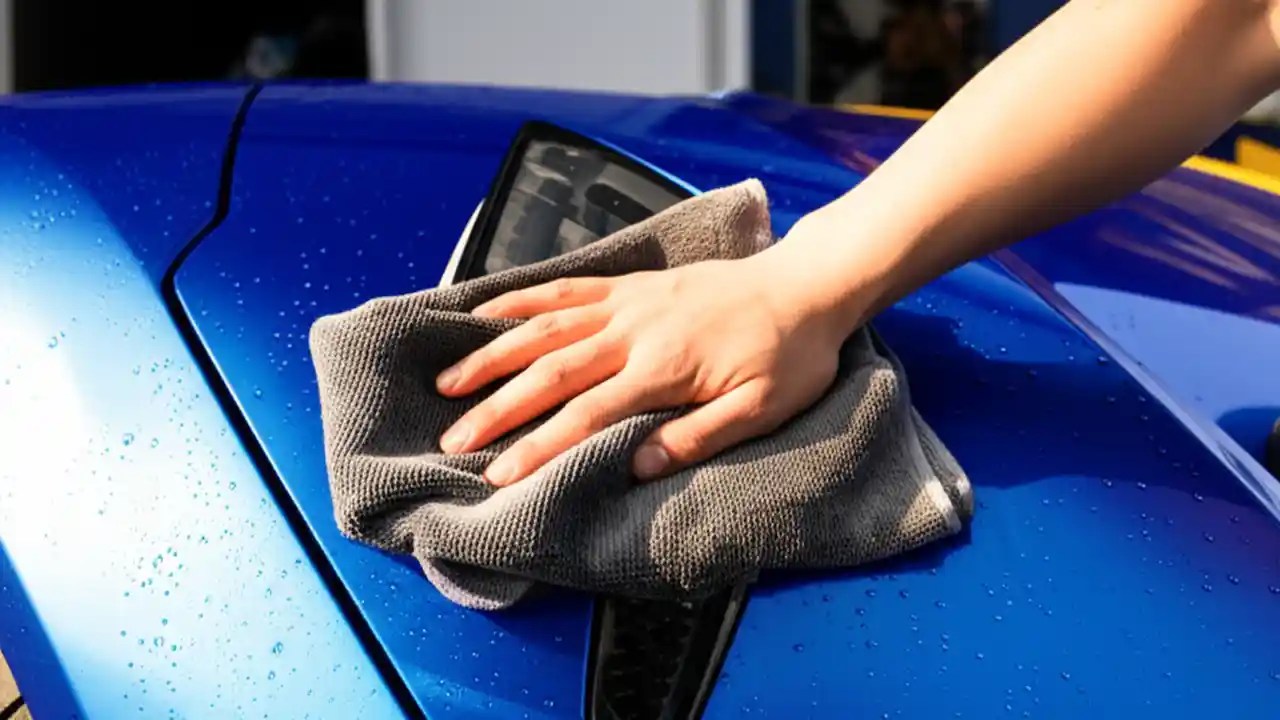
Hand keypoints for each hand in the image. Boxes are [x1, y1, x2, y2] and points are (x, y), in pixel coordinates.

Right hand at [434, 241, 859, 485]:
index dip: (539, 446)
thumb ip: (698, 437)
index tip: (499, 474)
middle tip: (453, 440)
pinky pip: (565, 288)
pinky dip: (521, 299)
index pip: (587, 413)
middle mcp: (635, 331)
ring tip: (448, 382)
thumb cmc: (788, 355)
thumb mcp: (761, 409)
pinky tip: (486, 312)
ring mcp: (628, 302)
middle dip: (496, 407)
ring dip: (492, 353)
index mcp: (665, 368)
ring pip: (545, 326)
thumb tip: (636, 466)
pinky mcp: (629, 284)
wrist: (804, 286)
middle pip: (550, 370)